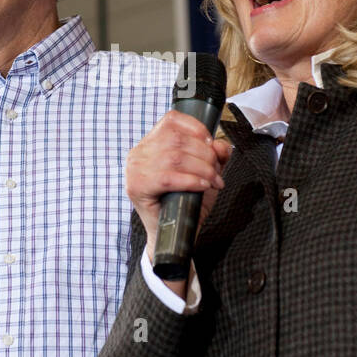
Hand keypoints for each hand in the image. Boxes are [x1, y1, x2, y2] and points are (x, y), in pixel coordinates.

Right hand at [125, 110, 231, 279]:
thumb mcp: (204, 173)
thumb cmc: (185, 202)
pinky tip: (202, 187)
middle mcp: (138, 152)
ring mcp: (134, 169)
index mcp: (150, 143)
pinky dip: (191, 180)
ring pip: (174, 157)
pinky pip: (168, 177)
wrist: (173, 235)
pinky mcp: (137, 187)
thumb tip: (221, 145)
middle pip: (177, 140)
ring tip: (213, 181)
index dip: (196, 128)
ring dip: (202, 169)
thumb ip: (214, 156)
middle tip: (216, 172)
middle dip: (205, 154)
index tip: (211, 144)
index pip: (171, 120)